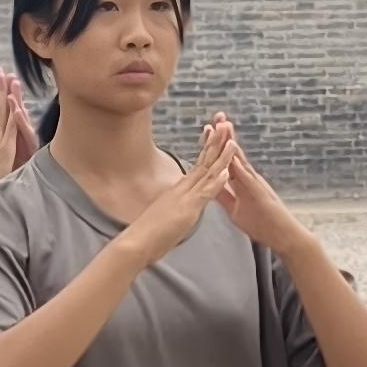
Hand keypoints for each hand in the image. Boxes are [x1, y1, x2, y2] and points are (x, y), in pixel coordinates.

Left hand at [3, 72, 38, 166]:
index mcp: (7, 129)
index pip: (5, 106)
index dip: (3, 90)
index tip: (0, 74)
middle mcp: (17, 132)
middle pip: (14, 109)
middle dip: (13, 92)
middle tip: (10, 76)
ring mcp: (23, 139)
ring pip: (19, 118)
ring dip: (17, 104)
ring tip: (13, 91)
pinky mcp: (28, 148)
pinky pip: (24, 133)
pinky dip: (20, 122)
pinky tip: (17, 113)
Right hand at [120, 119, 239, 267]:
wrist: (135, 243)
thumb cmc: (148, 234)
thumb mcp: (165, 215)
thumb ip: (174, 206)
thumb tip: (178, 203)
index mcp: (178, 190)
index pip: (198, 165)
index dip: (208, 149)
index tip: (214, 133)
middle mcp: (182, 189)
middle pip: (203, 162)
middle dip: (215, 143)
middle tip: (224, 124)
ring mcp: (185, 198)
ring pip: (207, 173)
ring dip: (221, 156)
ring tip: (231, 139)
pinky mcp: (187, 210)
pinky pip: (204, 193)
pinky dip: (216, 181)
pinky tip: (226, 170)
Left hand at [210, 118, 307, 256]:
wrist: (282, 235)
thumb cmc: (261, 223)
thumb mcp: (235, 209)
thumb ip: (224, 196)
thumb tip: (210, 188)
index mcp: (240, 182)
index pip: (226, 159)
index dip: (217, 144)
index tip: (208, 128)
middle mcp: (248, 178)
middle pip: (233, 153)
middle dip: (225, 135)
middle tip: (218, 115)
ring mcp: (255, 184)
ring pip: (241, 160)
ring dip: (232, 143)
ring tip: (225, 125)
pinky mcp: (260, 194)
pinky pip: (248, 179)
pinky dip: (240, 168)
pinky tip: (234, 157)